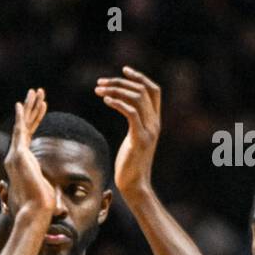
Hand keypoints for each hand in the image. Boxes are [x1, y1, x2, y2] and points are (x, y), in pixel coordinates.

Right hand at [4, 88, 53, 217]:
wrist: (36, 210)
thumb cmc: (41, 204)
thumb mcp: (44, 188)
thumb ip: (44, 183)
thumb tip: (51, 190)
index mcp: (22, 162)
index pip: (28, 135)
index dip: (35, 120)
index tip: (42, 107)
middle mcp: (16, 156)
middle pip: (24, 126)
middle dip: (31, 108)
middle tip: (37, 93)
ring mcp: (16, 155)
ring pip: (23, 125)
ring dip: (30, 107)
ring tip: (36, 91)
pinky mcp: (19, 155)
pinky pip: (20, 130)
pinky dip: (21, 116)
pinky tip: (22, 104)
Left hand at [95, 66, 160, 196]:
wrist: (135, 185)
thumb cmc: (130, 164)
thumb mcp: (134, 138)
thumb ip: (135, 122)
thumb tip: (124, 109)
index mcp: (155, 121)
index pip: (154, 90)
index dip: (140, 77)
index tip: (124, 69)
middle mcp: (155, 123)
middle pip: (142, 91)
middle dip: (120, 82)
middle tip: (100, 83)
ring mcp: (150, 131)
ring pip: (136, 98)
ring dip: (115, 90)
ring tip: (98, 90)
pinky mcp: (140, 139)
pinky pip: (131, 113)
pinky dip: (118, 103)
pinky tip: (105, 100)